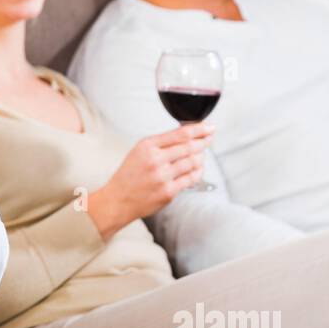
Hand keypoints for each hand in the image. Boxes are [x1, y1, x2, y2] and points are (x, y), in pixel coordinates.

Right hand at [86, 123, 212, 239]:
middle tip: (209, 139)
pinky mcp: (168, 192)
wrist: (118, 200)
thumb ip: (160, 143)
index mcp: (147, 146)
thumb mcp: (139, 152)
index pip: (180, 133)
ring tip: (201, 155)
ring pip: (193, 162)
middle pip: (190, 146)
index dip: (199, 129)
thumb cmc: (128, 176)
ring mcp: (163, 176)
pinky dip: (197, 172)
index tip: (208, 127)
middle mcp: (155, 160)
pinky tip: (197, 169)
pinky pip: (191, 179)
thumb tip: (186, 135)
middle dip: (204, 141)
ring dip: (201, 157)